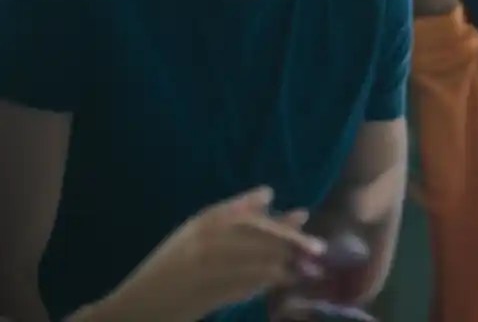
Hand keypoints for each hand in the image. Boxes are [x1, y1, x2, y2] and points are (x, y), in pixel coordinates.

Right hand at [92, 186, 325, 321]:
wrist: (135, 308)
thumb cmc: (170, 269)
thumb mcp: (194, 235)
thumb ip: (231, 214)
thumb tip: (268, 194)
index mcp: (199, 225)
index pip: (243, 215)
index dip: (275, 218)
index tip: (302, 215)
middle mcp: (200, 243)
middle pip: (254, 238)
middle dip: (289, 241)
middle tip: (317, 248)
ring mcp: (202, 270)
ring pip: (254, 263)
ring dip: (285, 265)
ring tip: (309, 267)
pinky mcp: (204, 295)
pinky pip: (243, 287)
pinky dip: (266, 284)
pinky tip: (284, 281)